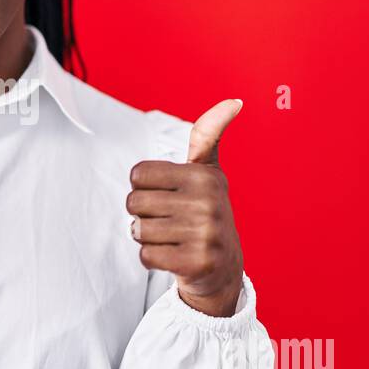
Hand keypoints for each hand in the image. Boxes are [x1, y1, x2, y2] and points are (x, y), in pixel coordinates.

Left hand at [127, 99, 244, 316]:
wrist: (223, 267)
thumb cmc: (205, 212)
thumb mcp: (207, 172)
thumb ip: (207, 136)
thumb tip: (233, 101)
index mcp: (203, 175)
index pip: (137, 174)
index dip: (143, 188)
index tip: (167, 196)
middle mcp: (207, 201)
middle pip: (134, 203)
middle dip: (143, 215)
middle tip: (169, 221)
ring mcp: (205, 233)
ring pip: (138, 230)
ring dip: (147, 238)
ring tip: (172, 238)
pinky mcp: (197, 262)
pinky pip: (147, 256)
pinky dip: (152, 258)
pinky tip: (173, 256)